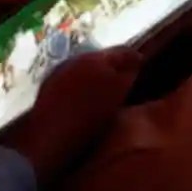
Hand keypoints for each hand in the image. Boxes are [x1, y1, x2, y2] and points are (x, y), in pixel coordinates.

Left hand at [3, 46, 142, 181]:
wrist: (49, 139)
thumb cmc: (89, 118)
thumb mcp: (118, 95)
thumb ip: (129, 74)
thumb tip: (135, 60)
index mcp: (97, 59)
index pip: (123, 51)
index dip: (135, 57)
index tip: (143, 64)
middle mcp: (76, 59)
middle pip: (102, 58)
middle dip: (114, 66)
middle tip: (126, 80)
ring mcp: (59, 72)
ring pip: (85, 68)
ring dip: (96, 75)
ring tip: (107, 92)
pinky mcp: (48, 88)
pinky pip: (71, 80)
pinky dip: (82, 86)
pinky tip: (86, 101)